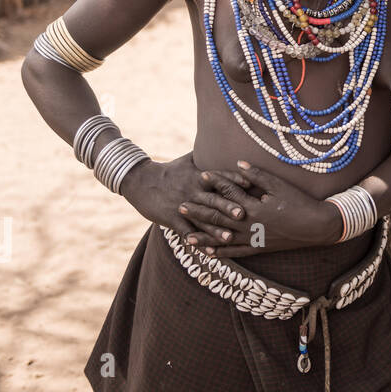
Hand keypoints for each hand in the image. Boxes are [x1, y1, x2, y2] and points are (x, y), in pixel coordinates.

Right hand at [118, 151, 251, 237]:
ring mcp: (183, 206)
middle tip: (243, 214)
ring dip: (215, 230)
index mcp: (199, 176)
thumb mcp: (188, 160)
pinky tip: (208, 252)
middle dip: (227, 207)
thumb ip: (206, 155)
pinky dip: (197, 242)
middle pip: (212, 199)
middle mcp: (193, 191)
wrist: (140, 181)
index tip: (250, 183)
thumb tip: (222, 139)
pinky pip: (186, 232)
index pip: (220, 177)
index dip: (235, 180)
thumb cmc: (169, 171)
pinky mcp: (172, 219)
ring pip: (201, 219)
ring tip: (229, 238)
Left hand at [180, 160, 339, 257]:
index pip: (229, 193)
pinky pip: (236, 252)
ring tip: (186, 237)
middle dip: (199, 213)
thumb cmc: (299, 203)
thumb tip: (238, 164)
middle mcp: (249, 225)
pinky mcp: (259, 248)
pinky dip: (222, 253)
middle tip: (180, 207)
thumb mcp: (280, 186)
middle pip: (219, 218)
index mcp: (253, 208)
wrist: (316, 226)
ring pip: (223, 239)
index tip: (201, 175)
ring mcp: (253, 239)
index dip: (215, 183)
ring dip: (204, 237)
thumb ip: (257, 175)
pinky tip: (209, 253)